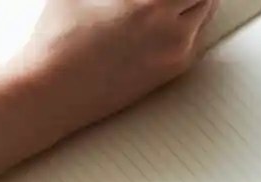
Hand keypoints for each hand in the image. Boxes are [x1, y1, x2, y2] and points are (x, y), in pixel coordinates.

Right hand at [17, 0, 217, 133]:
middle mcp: (172, 32)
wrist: (54, 93)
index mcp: (151, 6)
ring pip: (205, 18)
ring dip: (194, 1)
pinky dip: (190, 23)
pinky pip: (196, 40)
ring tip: (165, 3)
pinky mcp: (171, 73)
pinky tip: (168, 16)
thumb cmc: (59, 41)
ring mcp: (175, 56)